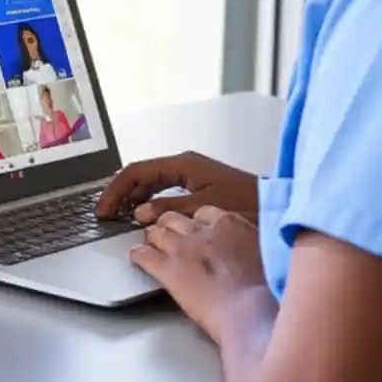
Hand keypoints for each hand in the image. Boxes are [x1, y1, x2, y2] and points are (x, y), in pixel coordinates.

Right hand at [96, 151, 257, 224]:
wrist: (277, 206)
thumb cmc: (249, 204)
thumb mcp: (204, 208)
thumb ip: (170, 209)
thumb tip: (141, 213)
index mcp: (184, 164)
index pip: (137, 172)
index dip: (116, 191)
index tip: (105, 209)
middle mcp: (185, 165)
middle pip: (141, 175)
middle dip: (120, 194)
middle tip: (105, 214)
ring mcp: (191, 174)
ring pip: (151, 183)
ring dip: (133, 199)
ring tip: (118, 217)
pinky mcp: (197, 186)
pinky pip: (163, 190)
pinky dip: (149, 202)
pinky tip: (144, 217)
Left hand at [131, 207, 265, 343]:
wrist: (250, 313)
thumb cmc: (265, 293)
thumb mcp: (264, 256)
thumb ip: (247, 246)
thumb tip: (244, 252)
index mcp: (230, 224)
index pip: (203, 212)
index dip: (196, 223)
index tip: (196, 230)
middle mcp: (203, 231)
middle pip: (175, 218)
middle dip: (169, 226)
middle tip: (168, 236)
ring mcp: (182, 249)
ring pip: (157, 233)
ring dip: (153, 239)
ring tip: (150, 244)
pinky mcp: (167, 270)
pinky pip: (144, 256)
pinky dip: (138, 256)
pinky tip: (137, 258)